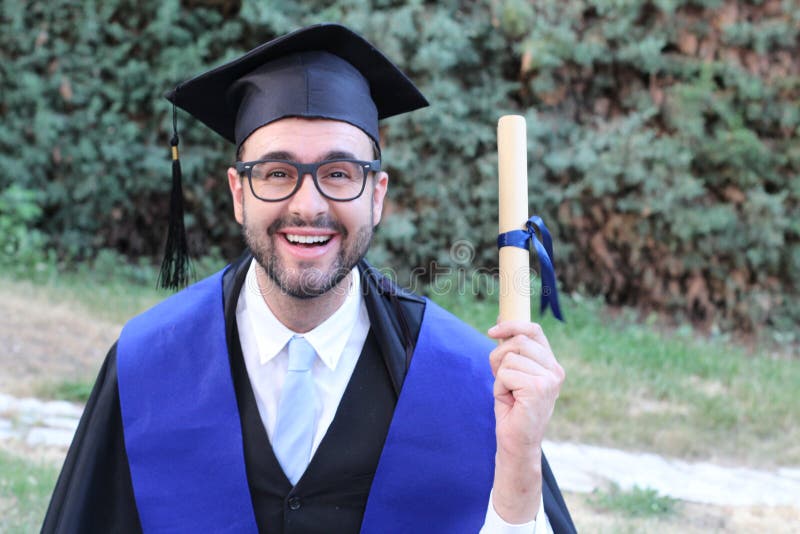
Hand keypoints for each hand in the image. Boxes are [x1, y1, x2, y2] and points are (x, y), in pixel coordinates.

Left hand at [486, 320, 564, 522]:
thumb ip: (511, 350)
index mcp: (551, 365)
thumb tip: (501, 320)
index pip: (534, 330)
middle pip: (518, 340)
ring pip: (509, 358)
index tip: (492, 330)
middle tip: (502, 380)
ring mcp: (549, 379)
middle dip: (499, 357)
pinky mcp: (538, 388)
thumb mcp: (512, 374)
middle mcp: (555, 370)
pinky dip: (499, 387)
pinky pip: (505, 374)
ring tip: (509, 394)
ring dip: (499, 377)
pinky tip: (509, 401)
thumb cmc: (512, 409)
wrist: (516, 443)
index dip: (512, 325)